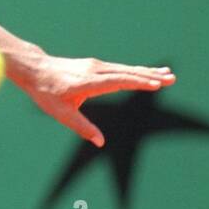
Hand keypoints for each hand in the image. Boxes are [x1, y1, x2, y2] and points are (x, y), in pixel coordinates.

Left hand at [13, 51, 175, 146]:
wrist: (35, 70)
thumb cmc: (46, 93)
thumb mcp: (60, 114)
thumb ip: (82, 127)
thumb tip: (100, 142)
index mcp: (87, 83)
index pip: (118, 81)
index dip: (137, 82)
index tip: (156, 84)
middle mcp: (94, 71)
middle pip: (127, 73)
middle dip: (150, 76)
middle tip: (172, 78)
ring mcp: (95, 66)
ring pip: (126, 69)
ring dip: (147, 72)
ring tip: (168, 74)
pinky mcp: (95, 66)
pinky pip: (120, 69)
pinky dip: (136, 71)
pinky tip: (149, 72)